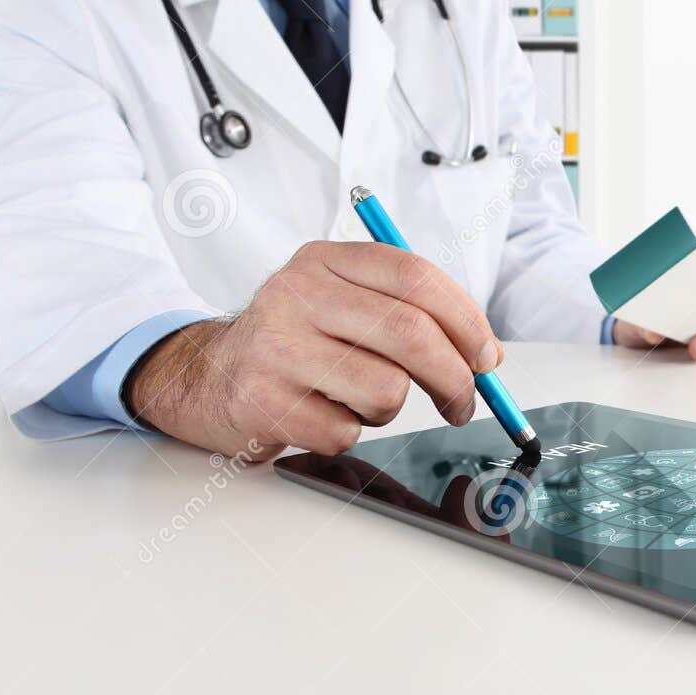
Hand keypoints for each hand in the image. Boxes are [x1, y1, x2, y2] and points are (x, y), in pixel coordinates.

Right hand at [125, 241, 503, 458]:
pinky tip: (321, 414)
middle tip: (463, 402)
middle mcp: (296, 294)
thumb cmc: (297, 342)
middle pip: (410, 334)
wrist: (209, 376)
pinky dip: (348, 433)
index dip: (466, 320)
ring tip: (359, 400)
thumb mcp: (341, 302)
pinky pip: (346, 431)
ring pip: (386, 390)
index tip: (487, 357)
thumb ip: (409, 313)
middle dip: (455, 377)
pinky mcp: (262, 402)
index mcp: (324, 261)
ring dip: (389, 409)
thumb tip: (485, 355)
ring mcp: (275, 348)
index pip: (416, 277)